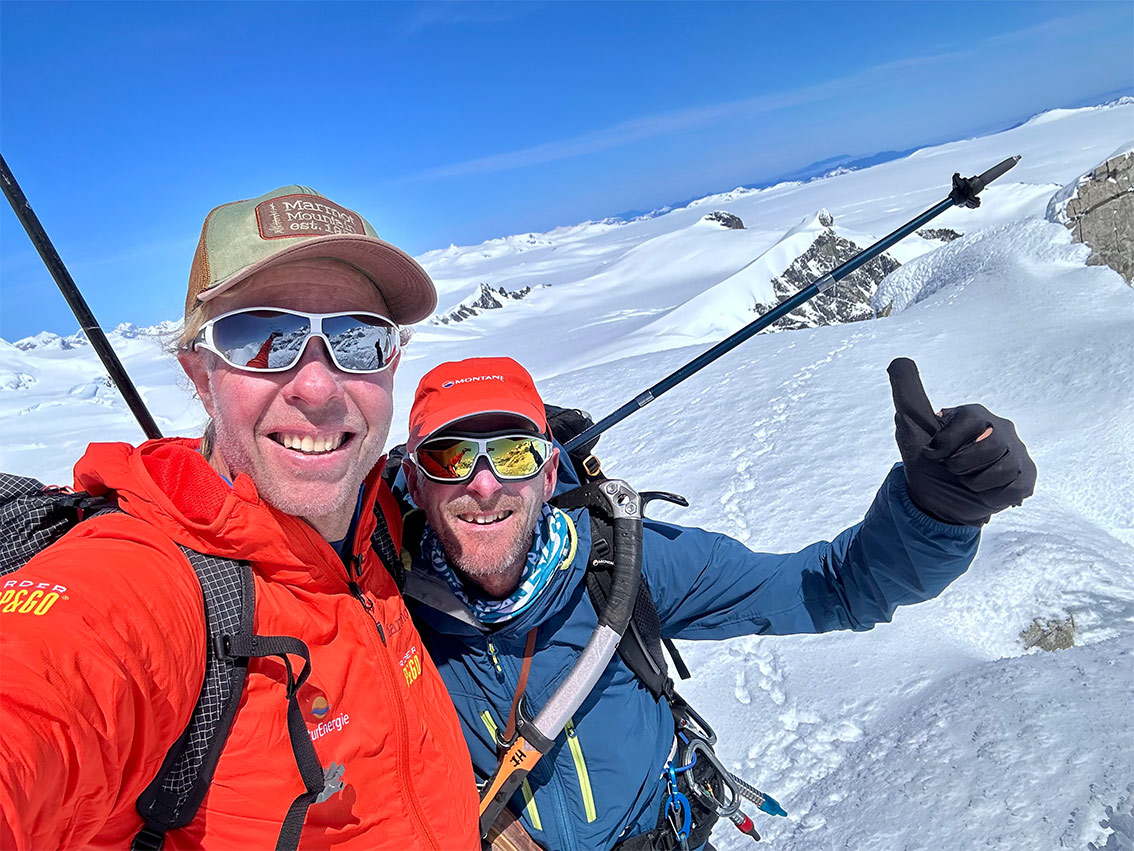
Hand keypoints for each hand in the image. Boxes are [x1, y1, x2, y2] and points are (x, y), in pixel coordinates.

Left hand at [887, 358, 1035, 525]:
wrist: (938, 505)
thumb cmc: (927, 466)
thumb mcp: (911, 430)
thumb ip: (907, 396)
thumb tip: (899, 360)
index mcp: (974, 415)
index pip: (971, 421)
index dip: (947, 445)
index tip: (934, 455)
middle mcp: (1001, 428)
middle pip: (991, 446)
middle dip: (962, 466)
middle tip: (952, 471)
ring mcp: (1017, 451)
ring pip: (1004, 468)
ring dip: (976, 483)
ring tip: (968, 481)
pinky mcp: (1026, 476)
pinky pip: (1015, 487)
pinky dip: (992, 496)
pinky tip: (984, 492)